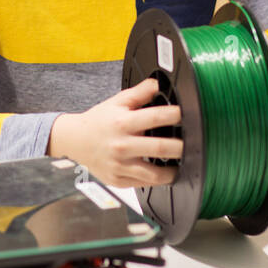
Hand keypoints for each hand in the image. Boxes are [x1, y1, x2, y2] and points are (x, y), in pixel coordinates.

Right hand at [47, 77, 182, 187]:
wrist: (74, 141)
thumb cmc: (98, 121)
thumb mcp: (116, 102)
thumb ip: (139, 93)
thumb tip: (157, 83)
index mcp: (123, 123)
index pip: (155, 117)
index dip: (174, 115)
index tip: (186, 114)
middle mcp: (122, 145)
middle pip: (159, 148)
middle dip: (180, 147)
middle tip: (194, 144)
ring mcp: (119, 166)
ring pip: (153, 174)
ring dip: (172, 171)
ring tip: (182, 164)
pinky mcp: (118, 181)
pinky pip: (143, 184)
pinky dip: (156, 180)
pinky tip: (163, 173)